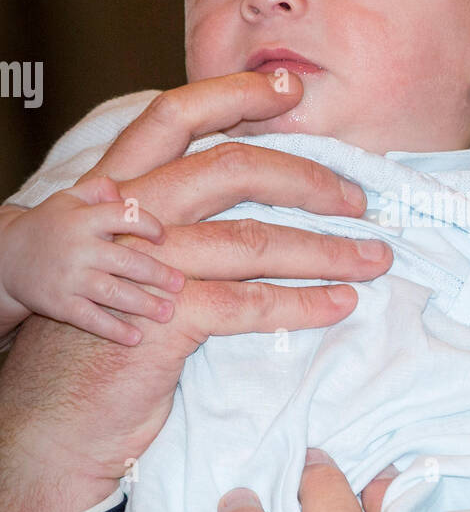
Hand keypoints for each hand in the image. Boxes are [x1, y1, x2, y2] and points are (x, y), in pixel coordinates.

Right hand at [0, 73, 392, 511]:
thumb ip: (180, 229)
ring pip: (253, 240)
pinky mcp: (165, 318)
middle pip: (230, 168)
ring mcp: (146, 265)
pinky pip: (251, 302)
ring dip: (326, 251)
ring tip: (373, 260)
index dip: (235, 94)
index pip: (176, 116)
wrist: (55, 420)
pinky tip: (339, 305)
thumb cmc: (105, 342)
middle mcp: (130, 215)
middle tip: (358, 201)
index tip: (293, 91)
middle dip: (305, 179)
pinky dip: (304, 303)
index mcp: (121, 189)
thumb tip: (260, 207)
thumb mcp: (135, 270)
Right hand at [0, 176, 184, 344]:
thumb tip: (124, 194)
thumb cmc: (48, 226)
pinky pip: (90, 319)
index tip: (164, 238)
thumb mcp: (67, 199)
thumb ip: (98, 189)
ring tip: (168, 313)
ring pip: (113, 292)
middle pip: (126, 261)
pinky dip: (114, 330)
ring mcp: (68, 278)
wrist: (5, 258)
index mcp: (83, 219)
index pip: (124, 217)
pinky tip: (136, 338)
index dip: (148, 225)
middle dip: (157, 274)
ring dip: (144, 305)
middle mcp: (78, 248)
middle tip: (180, 284)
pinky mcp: (59, 304)